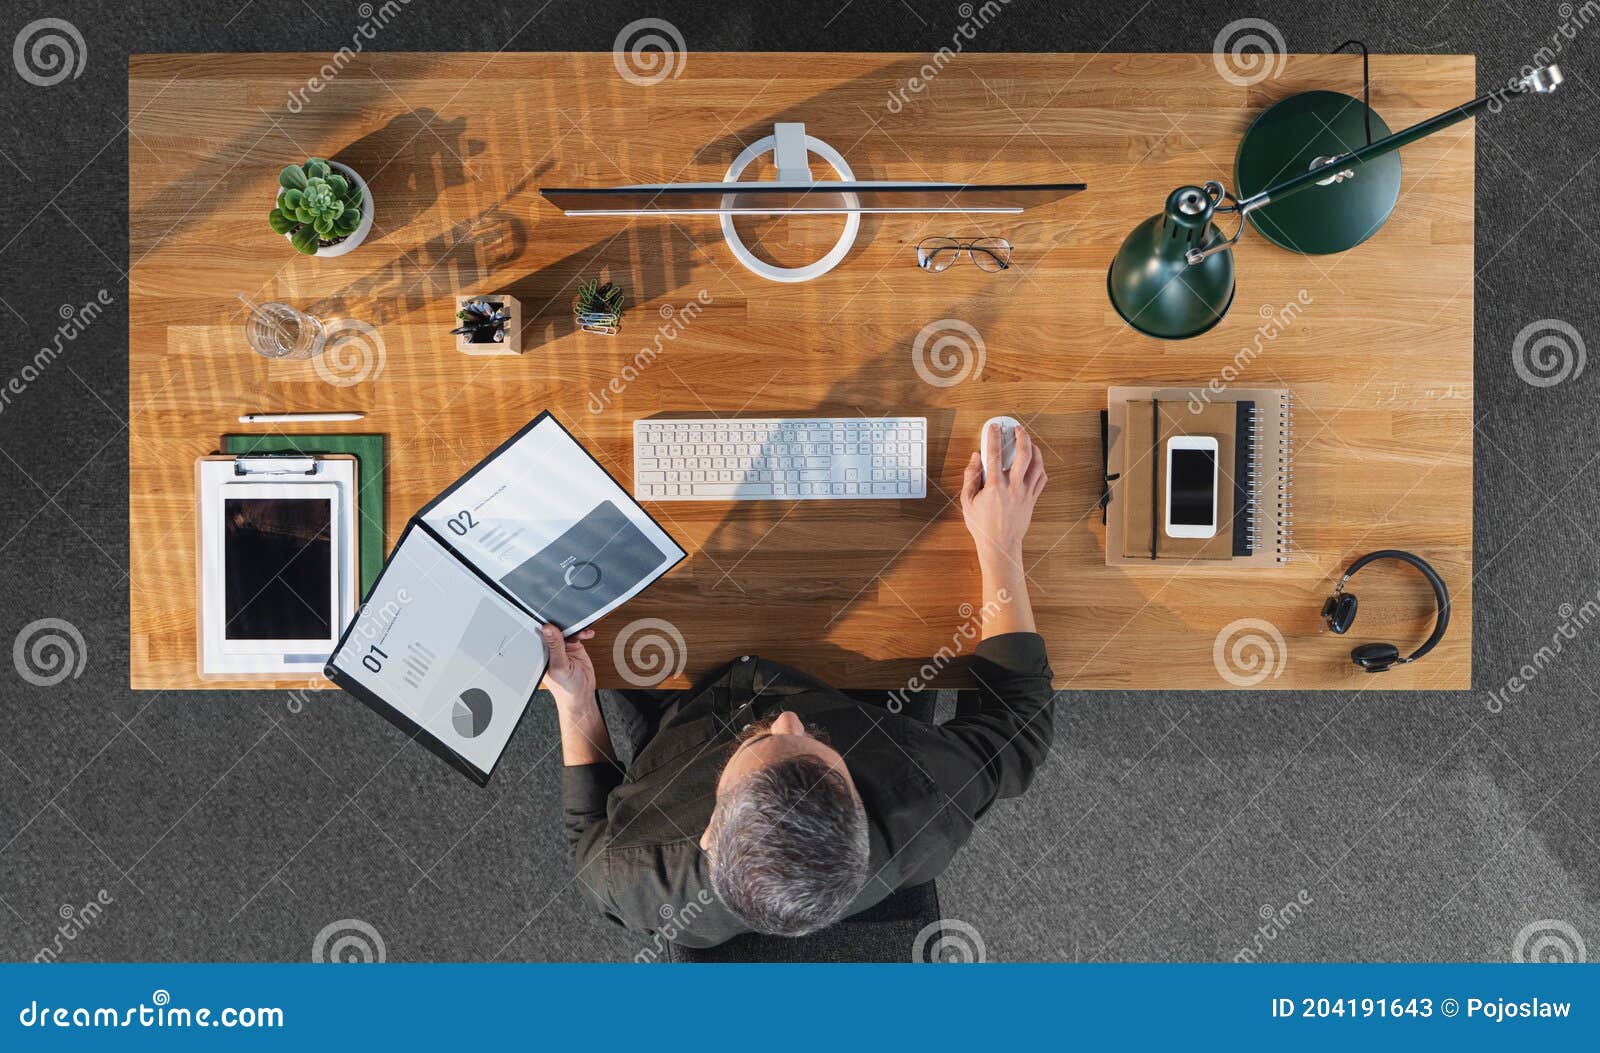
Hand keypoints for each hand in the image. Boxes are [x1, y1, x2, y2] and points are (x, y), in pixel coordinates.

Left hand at [540, 624, 596, 709]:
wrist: (582, 695)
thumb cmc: (566, 688)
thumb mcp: (560, 666)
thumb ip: (555, 647)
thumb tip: (548, 629)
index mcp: (541, 653)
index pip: (540, 634)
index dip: (546, 623)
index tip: (553, 616)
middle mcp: (550, 649)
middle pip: (554, 629)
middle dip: (562, 623)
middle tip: (572, 621)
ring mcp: (562, 648)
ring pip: (566, 630)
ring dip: (575, 627)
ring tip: (582, 631)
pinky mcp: (574, 647)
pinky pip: (577, 634)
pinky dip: (583, 632)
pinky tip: (587, 634)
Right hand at [961, 422, 1046, 572]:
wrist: (1000, 545)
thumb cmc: (982, 525)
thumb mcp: (967, 501)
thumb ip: (970, 477)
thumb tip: (975, 458)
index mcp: (994, 487)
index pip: (995, 455)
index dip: (993, 437)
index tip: (993, 427)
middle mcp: (1013, 487)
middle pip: (1023, 455)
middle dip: (1022, 437)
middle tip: (1018, 429)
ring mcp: (1025, 493)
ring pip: (1037, 465)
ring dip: (1034, 449)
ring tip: (1029, 441)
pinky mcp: (1032, 499)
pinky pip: (1041, 479)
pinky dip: (1040, 467)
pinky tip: (1035, 462)